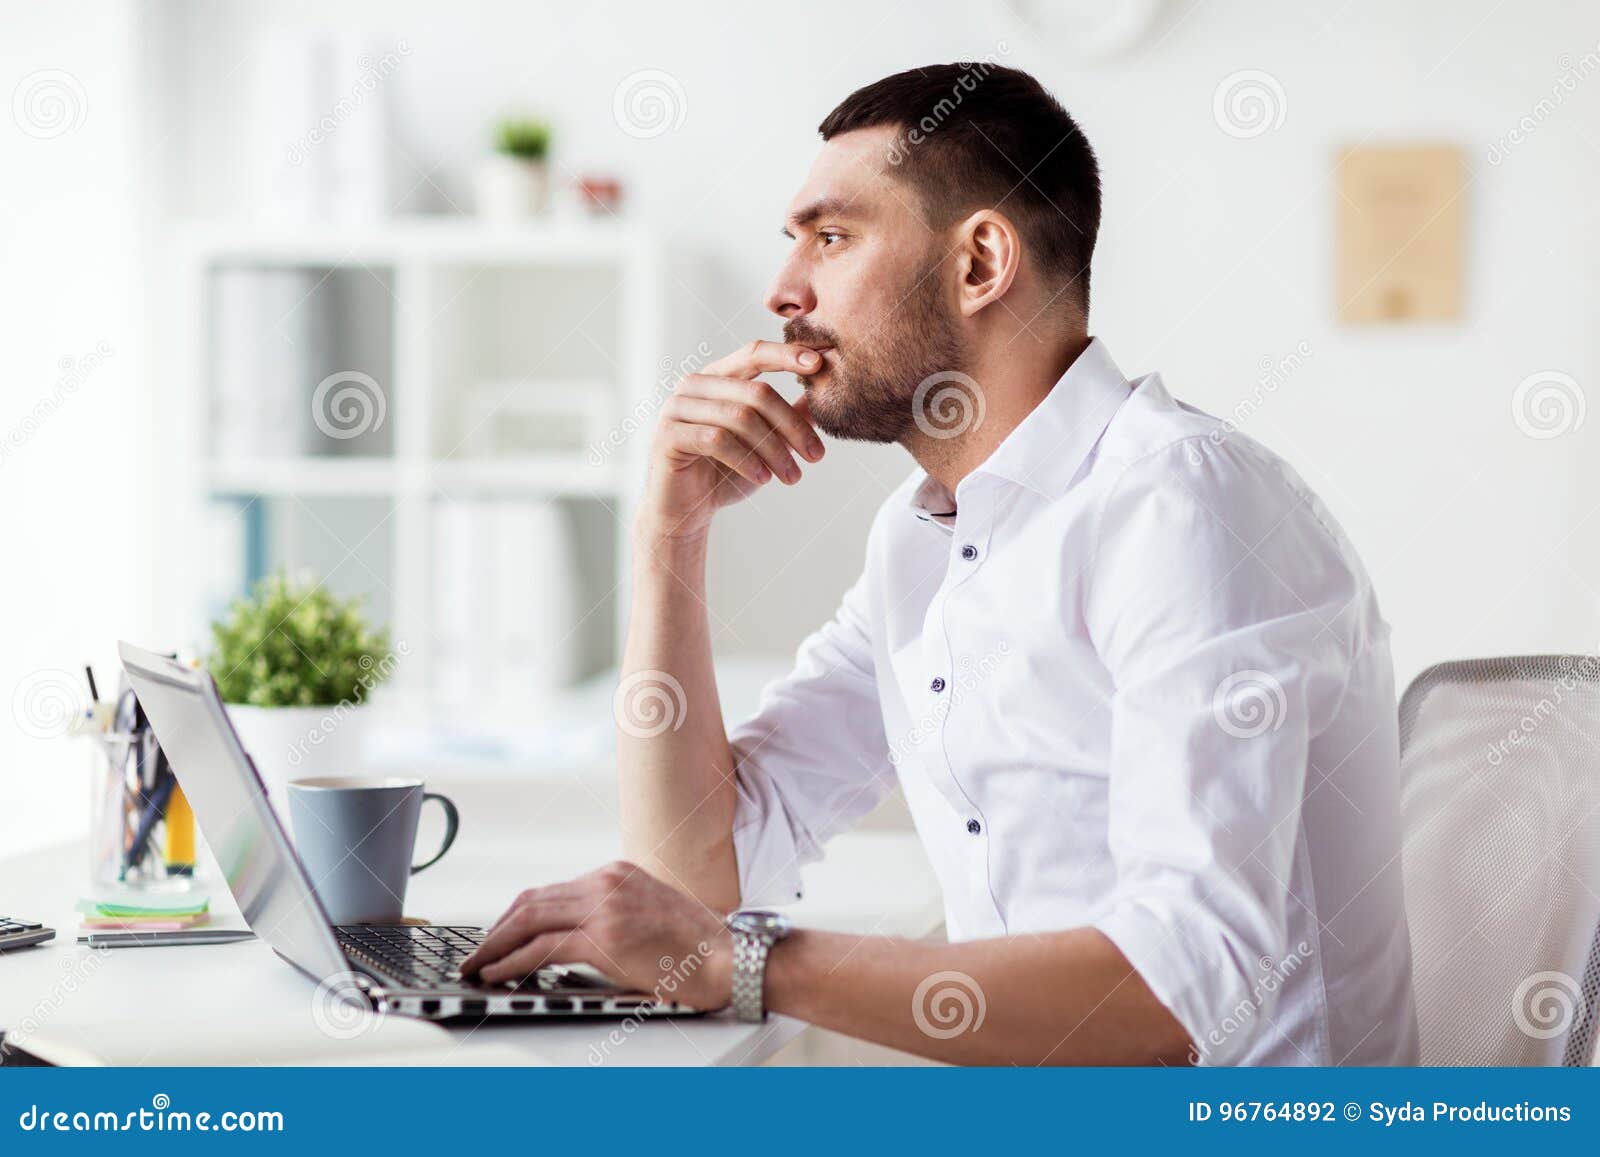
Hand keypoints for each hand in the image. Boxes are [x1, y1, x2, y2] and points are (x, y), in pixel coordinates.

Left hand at [459, 861, 734, 1009]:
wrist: (729, 957)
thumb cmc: (695, 947)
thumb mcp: (647, 914)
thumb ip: (611, 916)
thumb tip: (569, 942)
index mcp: (616, 873)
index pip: (550, 890)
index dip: (515, 916)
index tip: (498, 935)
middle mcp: (607, 882)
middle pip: (532, 900)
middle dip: (497, 929)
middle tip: (476, 952)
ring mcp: (605, 907)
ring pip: (530, 920)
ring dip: (496, 945)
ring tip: (477, 965)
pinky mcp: (605, 937)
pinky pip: (543, 948)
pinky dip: (513, 962)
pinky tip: (499, 974)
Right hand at [638, 340, 826, 541]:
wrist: (684, 512)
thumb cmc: (723, 474)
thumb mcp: (764, 445)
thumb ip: (786, 419)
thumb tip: (821, 398)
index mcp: (717, 378)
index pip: (754, 354)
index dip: (786, 355)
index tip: (820, 363)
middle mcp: (694, 385)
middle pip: (757, 392)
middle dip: (792, 426)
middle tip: (816, 456)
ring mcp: (677, 407)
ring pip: (740, 417)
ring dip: (774, 450)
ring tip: (792, 477)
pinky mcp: (667, 435)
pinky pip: (717, 440)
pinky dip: (747, 460)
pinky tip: (763, 479)